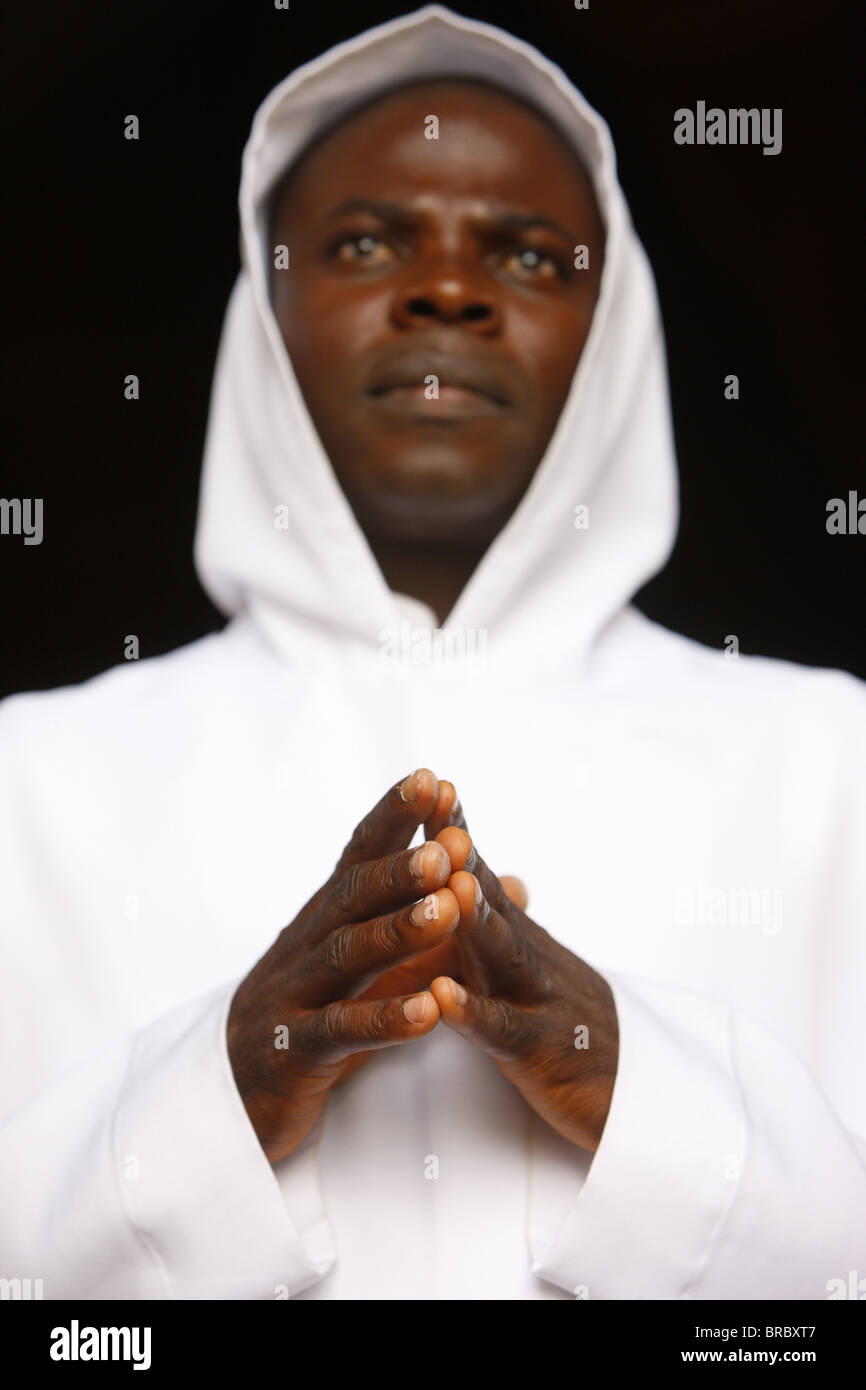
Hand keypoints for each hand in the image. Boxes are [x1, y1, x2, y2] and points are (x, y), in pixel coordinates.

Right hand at [226, 769, 458, 1162]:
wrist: (234, 1090)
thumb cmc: (320, 1012)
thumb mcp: (386, 964)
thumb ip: (446, 925)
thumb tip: (520, 885)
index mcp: (330, 917)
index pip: (361, 856)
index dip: (392, 818)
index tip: (429, 779)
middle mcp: (309, 944)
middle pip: (354, 897)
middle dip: (401, 868)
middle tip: (446, 846)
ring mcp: (296, 994)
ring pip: (348, 956)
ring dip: (398, 931)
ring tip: (446, 911)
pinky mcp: (295, 1050)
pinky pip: (341, 1031)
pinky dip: (385, 1019)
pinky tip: (429, 1012)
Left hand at [427, 783, 618, 1153]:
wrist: (638, 1090)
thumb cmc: (568, 1023)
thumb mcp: (528, 964)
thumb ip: (497, 921)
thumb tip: (470, 869)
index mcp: (513, 936)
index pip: (477, 872)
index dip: (451, 829)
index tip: (426, 782)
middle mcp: (524, 955)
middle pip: (488, 896)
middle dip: (458, 851)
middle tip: (435, 802)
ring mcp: (535, 999)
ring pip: (501, 953)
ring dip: (474, 917)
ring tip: (450, 882)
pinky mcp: (539, 1053)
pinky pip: (501, 1031)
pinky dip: (471, 1012)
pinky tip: (441, 995)